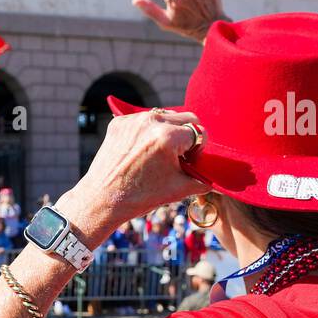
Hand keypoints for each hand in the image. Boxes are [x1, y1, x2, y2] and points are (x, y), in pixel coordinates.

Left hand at [59, 111, 207, 233]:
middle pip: (186, 118)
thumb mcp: (179, 189)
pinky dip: (148, 132)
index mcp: (168, 137)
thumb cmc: (140, 197)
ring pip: (165, 116)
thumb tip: (216, 178)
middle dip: (188, 136)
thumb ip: (203, 179)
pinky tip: (142, 151)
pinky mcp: (118, 123)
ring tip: (160, 154)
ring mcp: (132, 120)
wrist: (101, 200)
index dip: (199, 150)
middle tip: (179, 157)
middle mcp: (150, 122)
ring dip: (169, 131)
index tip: (191, 162)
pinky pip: (143, 120)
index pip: (200, 133)